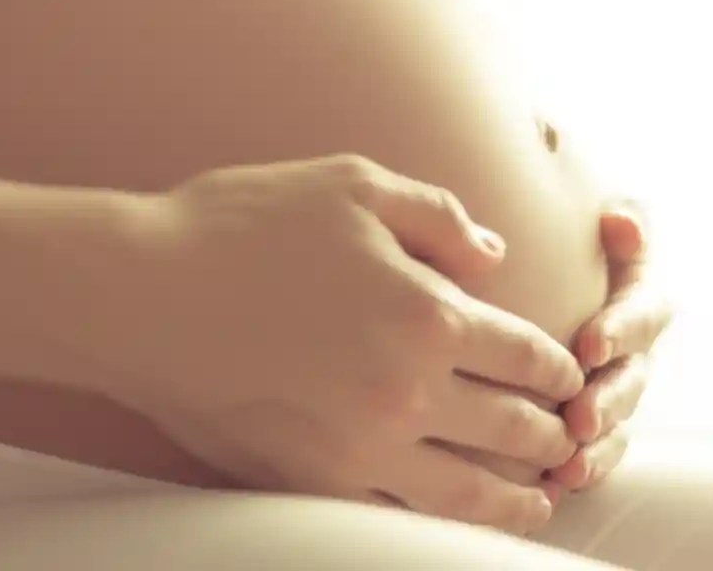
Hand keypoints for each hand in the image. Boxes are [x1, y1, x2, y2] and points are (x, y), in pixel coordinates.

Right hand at [90, 154, 582, 534]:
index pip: (526, 355)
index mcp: (429, 313)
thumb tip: (494, 255)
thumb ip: (438, 215)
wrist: (141, 292)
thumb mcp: (351, 186)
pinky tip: (451, 522)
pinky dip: (438, 526)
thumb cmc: (243, 225)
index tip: (571, 378)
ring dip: (515, 499)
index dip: (560, 370)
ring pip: (466, 492)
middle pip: (511, 428)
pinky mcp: (311, 478)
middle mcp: (408, 389)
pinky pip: (394, 516)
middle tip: (570, 440)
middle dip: (552, 435)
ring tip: (539, 501)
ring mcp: (361, 444)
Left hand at [546, 202, 672, 492]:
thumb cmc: (573, 235)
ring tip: (567, 469)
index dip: (621, 330)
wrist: (541, 268)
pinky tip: (549, 493)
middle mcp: (632, 351)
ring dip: (596, 450)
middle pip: (630, 381)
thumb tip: (621, 223)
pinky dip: (577, 474)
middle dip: (608, 402)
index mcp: (639, 298)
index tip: (590, 344)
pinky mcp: (588, 424)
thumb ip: (624, 217)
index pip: (643, 314)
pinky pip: (593, 455)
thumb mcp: (610, 217)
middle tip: (579, 418)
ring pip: (614, 427)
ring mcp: (612, 391)